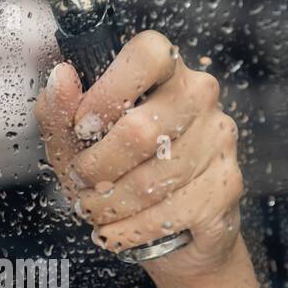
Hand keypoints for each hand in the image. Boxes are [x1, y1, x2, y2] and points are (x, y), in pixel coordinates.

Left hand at [34, 30, 244, 287]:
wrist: (173, 232)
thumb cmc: (118, 174)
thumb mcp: (76, 144)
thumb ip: (62, 112)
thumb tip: (61, 77)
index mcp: (164, 71)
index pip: (148, 54)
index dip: (107, 93)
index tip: (83, 126)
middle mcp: (199, 96)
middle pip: (141, 130)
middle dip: (97, 168)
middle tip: (81, 184)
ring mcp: (218, 140)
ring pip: (153, 179)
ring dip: (110, 205)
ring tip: (95, 211)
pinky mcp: (226, 185)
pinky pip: (171, 213)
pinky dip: (132, 229)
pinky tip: (117, 232)